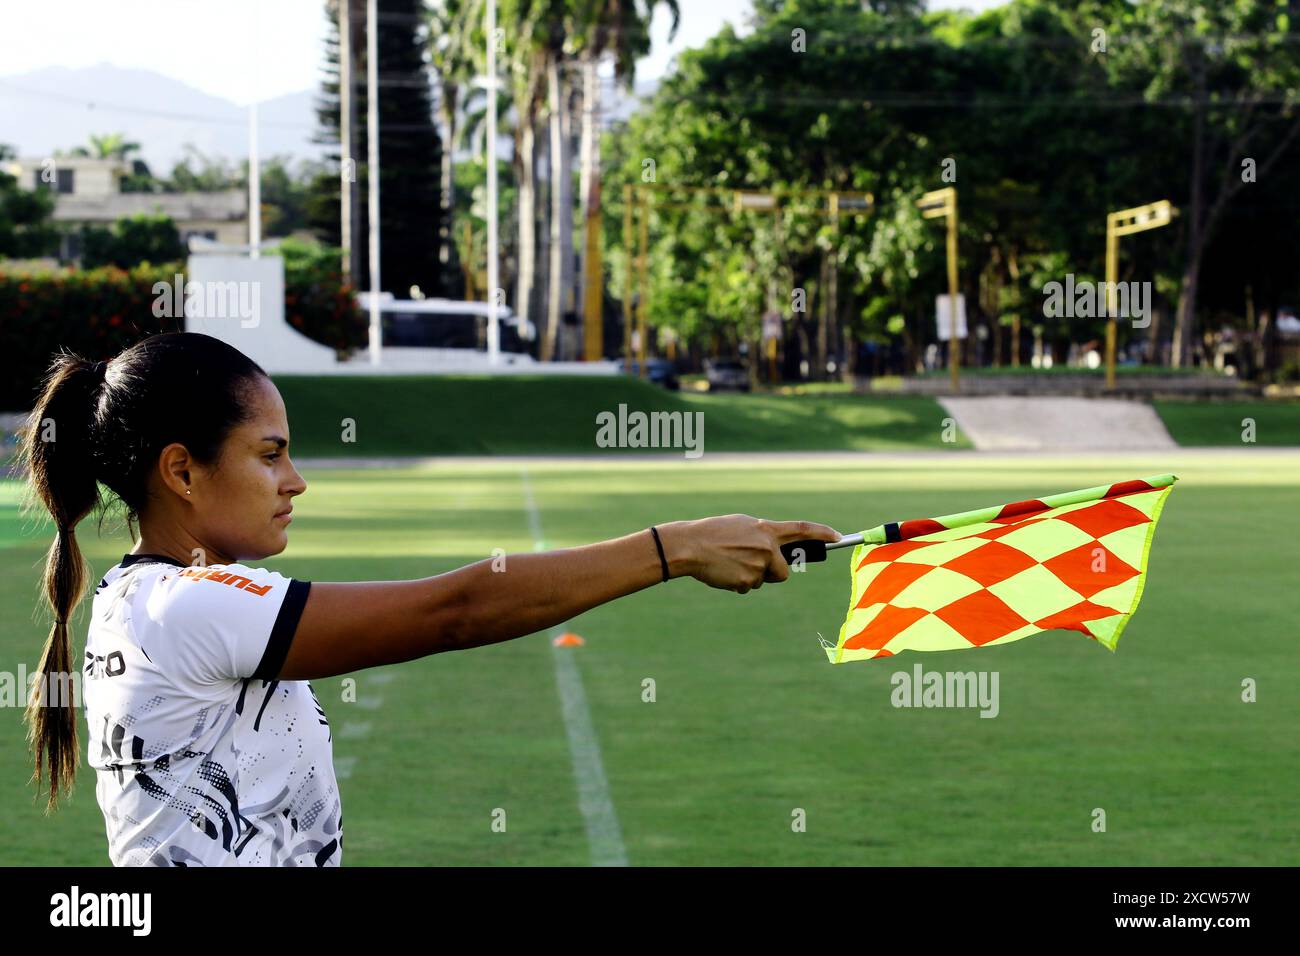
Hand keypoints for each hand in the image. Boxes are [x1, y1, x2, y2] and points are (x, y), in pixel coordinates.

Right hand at [655, 515, 840, 593]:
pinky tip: (724, 572)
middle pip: (783, 570)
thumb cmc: (712, 533)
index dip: (822, 533)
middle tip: (751, 564)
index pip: (802, 529)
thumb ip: (762, 535)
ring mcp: (759, 565)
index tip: (838, 537)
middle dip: (772, 573)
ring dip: (750, 576)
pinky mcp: (748, 581)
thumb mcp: (741, 526)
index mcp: (766, 529)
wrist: (690, 546)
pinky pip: (748, 587)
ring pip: (763, 580)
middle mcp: (767, 547)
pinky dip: (738, 583)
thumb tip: (775, 550)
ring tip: (729, 563)